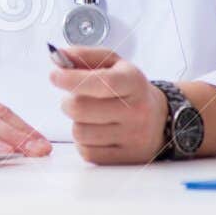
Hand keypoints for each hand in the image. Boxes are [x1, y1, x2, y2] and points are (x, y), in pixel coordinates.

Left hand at [50, 46, 168, 164]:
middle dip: (68, 102)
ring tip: (90, 117)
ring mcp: (134, 137)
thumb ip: (84, 56)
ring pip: (80, 132)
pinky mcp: (128, 158)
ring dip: (76, 123)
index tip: (55, 76)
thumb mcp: (114, 64)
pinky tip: (96, 132)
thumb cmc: (129, 89)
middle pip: (80, 109)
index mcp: (133, 82)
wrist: (161, 119)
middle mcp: (137, 111)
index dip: (72, 79)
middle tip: (75, 99)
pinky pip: (87, 153)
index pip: (101, 82)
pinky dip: (84, 143)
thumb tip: (58, 57)